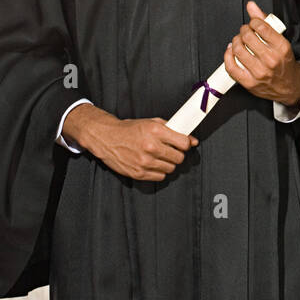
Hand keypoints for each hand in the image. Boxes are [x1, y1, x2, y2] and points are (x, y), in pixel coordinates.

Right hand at [64, 105, 195, 181]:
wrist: (107, 138)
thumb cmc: (130, 129)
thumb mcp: (152, 123)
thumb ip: (174, 130)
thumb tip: (193, 141)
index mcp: (155, 131)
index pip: (184, 143)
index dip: (185, 144)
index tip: (181, 144)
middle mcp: (150, 146)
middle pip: (179, 158)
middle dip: (177, 154)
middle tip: (169, 151)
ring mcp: (144, 161)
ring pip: (171, 168)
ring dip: (168, 163)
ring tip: (159, 156)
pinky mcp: (138, 173)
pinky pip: (160, 177)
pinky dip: (159, 171)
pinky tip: (152, 163)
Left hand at [223, 0, 299, 105]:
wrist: (289, 86)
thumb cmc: (284, 62)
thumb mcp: (281, 40)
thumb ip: (266, 21)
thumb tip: (251, 6)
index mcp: (282, 48)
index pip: (261, 27)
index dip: (253, 21)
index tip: (253, 23)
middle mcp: (271, 60)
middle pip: (248, 37)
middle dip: (244, 30)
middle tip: (246, 31)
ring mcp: (259, 73)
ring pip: (238, 50)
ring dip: (235, 41)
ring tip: (239, 41)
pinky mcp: (249, 82)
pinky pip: (231, 66)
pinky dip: (228, 56)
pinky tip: (231, 51)